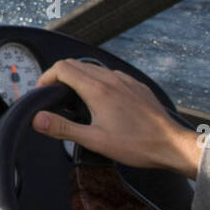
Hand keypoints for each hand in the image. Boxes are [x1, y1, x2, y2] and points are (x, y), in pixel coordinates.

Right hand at [32, 59, 203, 178]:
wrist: (172, 145)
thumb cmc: (136, 145)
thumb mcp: (94, 140)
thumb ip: (62, 127)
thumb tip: (37, 119)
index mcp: (97, 89)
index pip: (62, 68)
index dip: (46, 77)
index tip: (42, 91)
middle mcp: (110, 79)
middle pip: (75, 64)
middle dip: (59, 76)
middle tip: (54, 94)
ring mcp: (125, 81)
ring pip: (93, 68)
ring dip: (78, 77)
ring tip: (75, 99)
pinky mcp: (136, 86)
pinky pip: (110, 74)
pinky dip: (97, 81)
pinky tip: (101, 100)